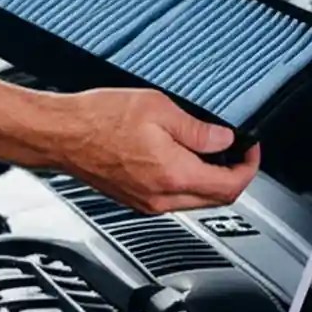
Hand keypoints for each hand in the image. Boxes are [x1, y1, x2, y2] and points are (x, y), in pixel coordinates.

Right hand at [50, 88, 258, 213]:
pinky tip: (185, 160)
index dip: (249, 168)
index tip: (251, 150)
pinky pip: (175, 199)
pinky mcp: (135, 200)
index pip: (230, 186)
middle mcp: (161, 198)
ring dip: (212, 181)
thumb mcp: (158, 109)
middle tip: (238, 150)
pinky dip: (189, 183)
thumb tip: (225, 139)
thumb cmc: (98, 119)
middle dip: (234, 175)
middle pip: (217, 199)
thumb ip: (198, 129)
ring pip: (197, 201)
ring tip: (213, 152)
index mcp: (174, 175)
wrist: (60, 134)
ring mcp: (147, 203)